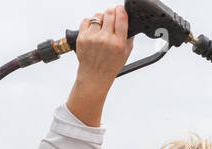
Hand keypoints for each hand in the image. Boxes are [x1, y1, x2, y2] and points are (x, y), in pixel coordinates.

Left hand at [66, 6, 132, 125]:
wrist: (94, 75)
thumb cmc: (110, 66)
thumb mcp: (125, 55)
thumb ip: (129, 39)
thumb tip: (129, 25)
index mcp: (118, 43)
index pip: (121, 19)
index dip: (121, 10)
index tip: (120, 8)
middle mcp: (106, 39)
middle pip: (109, 13)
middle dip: (111, 11)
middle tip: (112, 13)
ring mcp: (93, 37)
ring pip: (97, 16)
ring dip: (101, 17)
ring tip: (102, 24)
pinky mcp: (82, 37)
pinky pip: (87, 20)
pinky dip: (91, 22)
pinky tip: (94, 28)